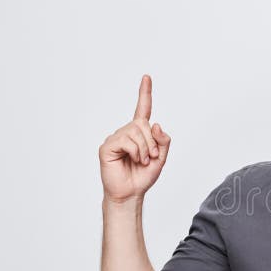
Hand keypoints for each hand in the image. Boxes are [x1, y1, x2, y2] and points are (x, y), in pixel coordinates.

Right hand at [98, 75, 171, 202]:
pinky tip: (133, 160)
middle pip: (143, 124)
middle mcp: (126, 132)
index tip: (147, 77)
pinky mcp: (107, 146)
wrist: (131, 193)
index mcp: (139, 134)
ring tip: (141, 161)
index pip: (142, 110)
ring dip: (145, 149)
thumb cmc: (143, 177)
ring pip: (136, 132)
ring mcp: (115, 138)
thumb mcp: (161, 158)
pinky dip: (135, 152)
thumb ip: (163, 141)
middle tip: (151, 157)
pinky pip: (126, 141)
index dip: (145, 93)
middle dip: (152, 142)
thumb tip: (156, 124)